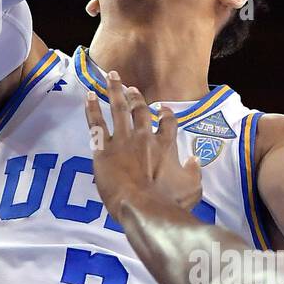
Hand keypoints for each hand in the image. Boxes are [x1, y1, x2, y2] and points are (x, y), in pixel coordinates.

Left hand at [83, 71, 201, 221]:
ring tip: (112, 77)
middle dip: (136, 96)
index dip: (166, 114)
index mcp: (165, 146)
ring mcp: (122, 140)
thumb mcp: (191, 188)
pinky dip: (92, 108)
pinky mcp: (104, 148)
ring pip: (119, 109)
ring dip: (115, 91)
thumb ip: (194, 172)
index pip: (168, 123)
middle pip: (141, 111)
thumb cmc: (167, 200)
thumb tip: (194, 160)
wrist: (141, 206)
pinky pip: (96, 123)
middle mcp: (144, 137)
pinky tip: (88, 95)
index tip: (163, 109)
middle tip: (131, 88)